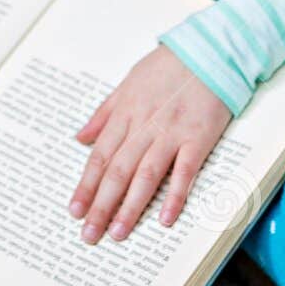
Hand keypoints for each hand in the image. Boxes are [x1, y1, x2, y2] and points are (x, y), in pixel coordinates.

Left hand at [68, 44, 231, 243]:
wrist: (209, 50)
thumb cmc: (168, 66)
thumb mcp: (128, 82)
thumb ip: (104, 113)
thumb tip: (80, 138)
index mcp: (126, 113)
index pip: (101, 156)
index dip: (86, 186)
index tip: (75, 211)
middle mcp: (145, 126)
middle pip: (118, 171)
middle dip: (101, 206)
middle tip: (89, 235)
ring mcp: (172, 133)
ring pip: (146, 176)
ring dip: (131, 207)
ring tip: (118, 233)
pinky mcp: (199, 138)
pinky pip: (185, 171)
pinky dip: (175, 195)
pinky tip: (166, 218)